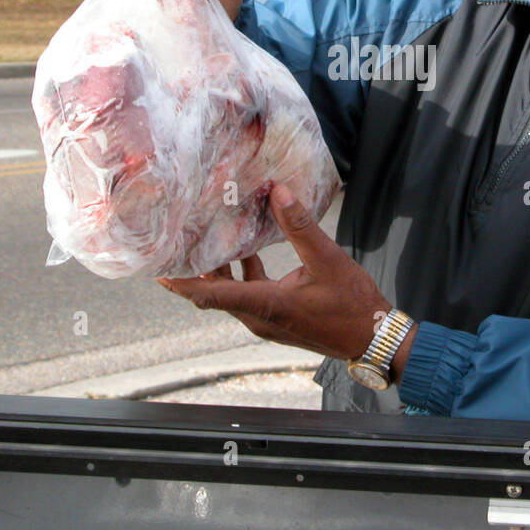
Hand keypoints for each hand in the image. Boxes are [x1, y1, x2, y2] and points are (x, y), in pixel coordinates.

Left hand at [159, 182, 407, 365]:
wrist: (372, 338)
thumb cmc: (352, 304)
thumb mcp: (327, 259)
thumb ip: (300, 225)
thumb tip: (277, 191)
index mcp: (266, 305)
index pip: (211, 294)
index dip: (181, 281)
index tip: (157, 268)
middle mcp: (259, 317)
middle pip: (213, 294)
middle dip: (193, 270)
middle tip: (177, 241)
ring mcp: (267, 321)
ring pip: (230, 295)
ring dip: (217, 271)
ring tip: (206, 239)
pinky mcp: (277, 319)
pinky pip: (248, 296)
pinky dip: (241, 275)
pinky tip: (245, 251)